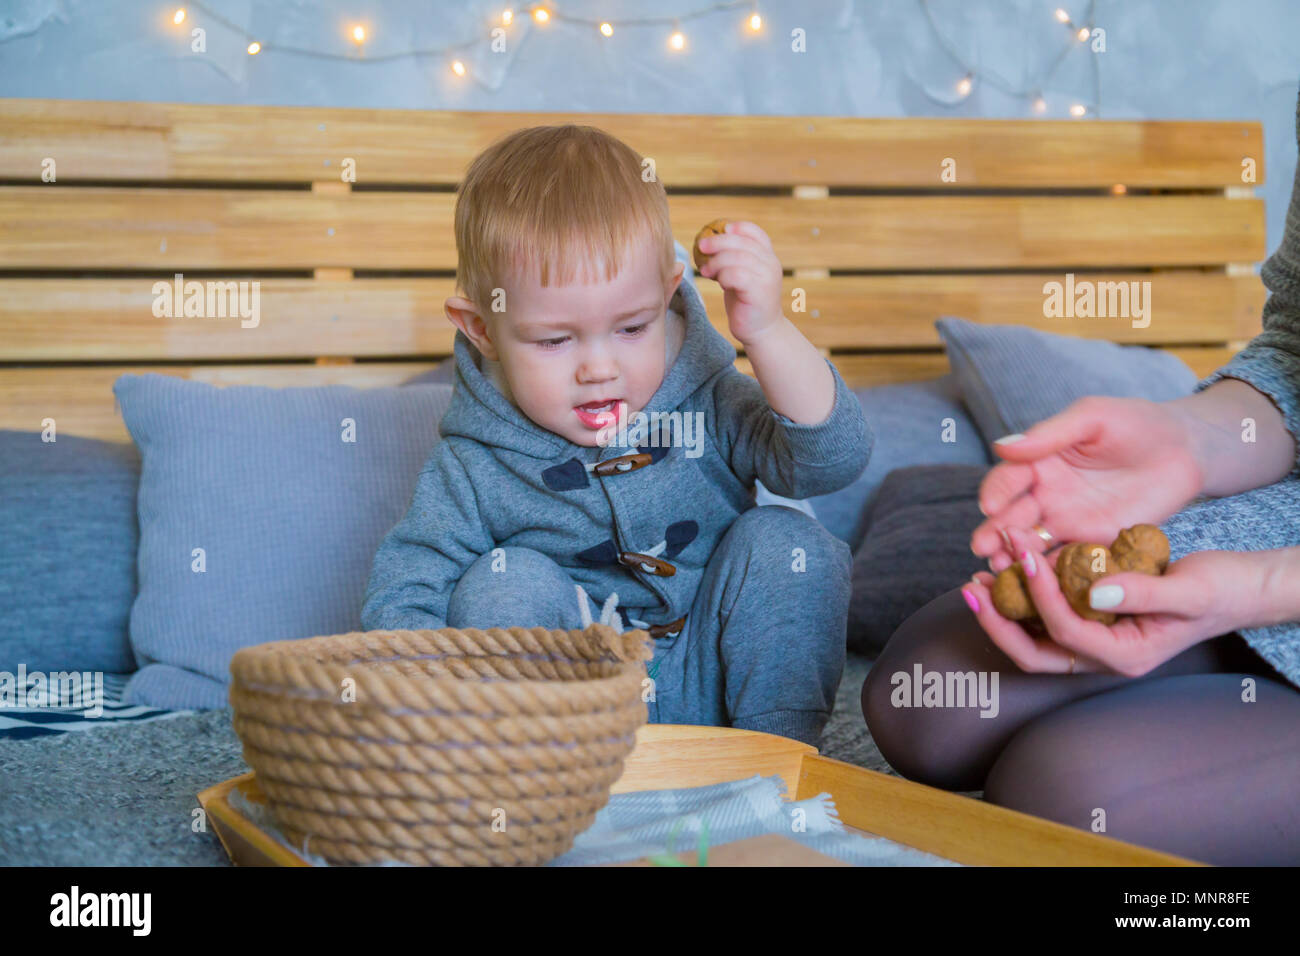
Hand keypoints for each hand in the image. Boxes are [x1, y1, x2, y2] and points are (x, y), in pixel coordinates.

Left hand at [696, 221, 783, 345]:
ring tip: (706, 272)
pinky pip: (736, 275)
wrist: (761, 330)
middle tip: (701, 246)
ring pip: (737, 258)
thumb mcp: (741, 275)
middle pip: (742, 243)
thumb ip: (733, 259)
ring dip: (717, 262)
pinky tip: (718, 282)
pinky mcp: (759, 291)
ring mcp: (767, 277)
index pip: (755, 233)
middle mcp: (771, 264)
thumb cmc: (746, 302)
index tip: (721, 229)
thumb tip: (710, 242)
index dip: (738, 227)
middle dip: (718, 242)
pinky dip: (723, 276)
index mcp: (768, 257)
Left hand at [963, 527, 1251, 676]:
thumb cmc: (1220, 591)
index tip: (1026, 556)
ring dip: (1002, 611)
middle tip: (972, 585)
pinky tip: (1005, 569)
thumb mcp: (1190, 591)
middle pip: (1033, 652)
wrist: (1235, 590)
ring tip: (977, 578)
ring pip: (1033, 638)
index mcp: (1125, 656)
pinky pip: (1044, 618)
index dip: (1041, 595)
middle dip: (998, 621)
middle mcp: (1102, 656)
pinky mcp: (1089, 621)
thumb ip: (1144, 594)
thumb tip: (1095, 591)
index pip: (1067, 631)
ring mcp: (1093, 641)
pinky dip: (1021, 598)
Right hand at [971, 395, 1204, 572]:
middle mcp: (1046, 496)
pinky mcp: (1093, 543)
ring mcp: (1068, 522)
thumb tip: (1001, 446)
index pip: (1007, 480)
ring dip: (1016, 556)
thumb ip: (1049, 434)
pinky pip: (1068, 561)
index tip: (990, 507)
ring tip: (1002, 569)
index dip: (996, 493)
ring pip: (1033, 543)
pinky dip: (1052, 572)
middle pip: (1012, 517)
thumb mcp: (1092, 418)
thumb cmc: (1136, 423)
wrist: (1185, 450)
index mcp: (1038, 463)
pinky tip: (1040, 583)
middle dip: (995, 533)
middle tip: (983, 548)